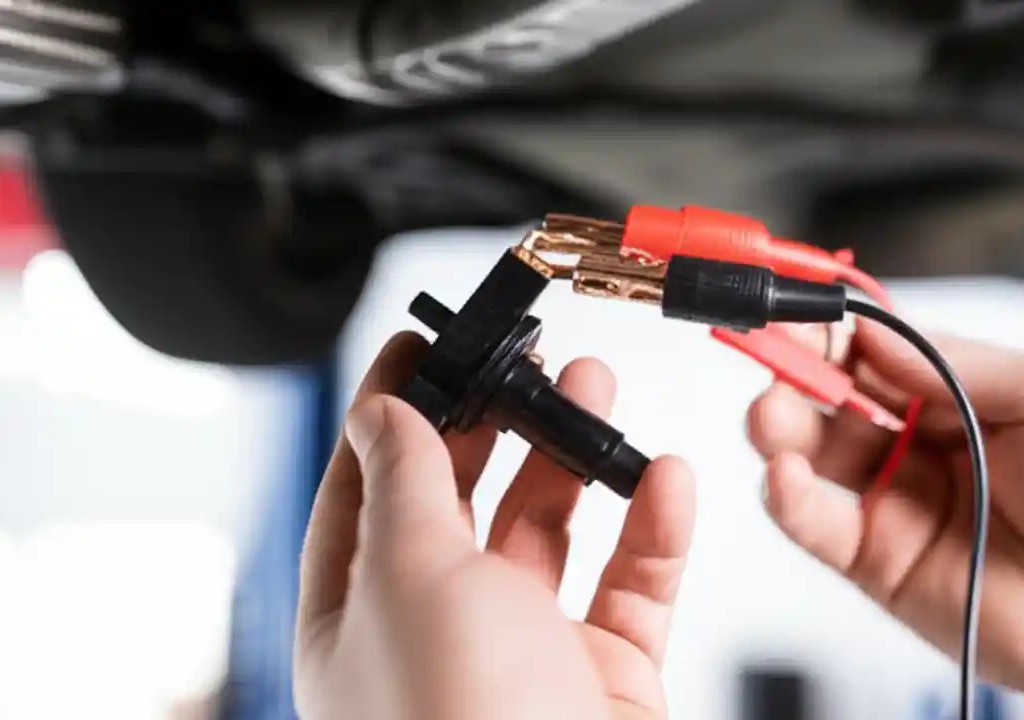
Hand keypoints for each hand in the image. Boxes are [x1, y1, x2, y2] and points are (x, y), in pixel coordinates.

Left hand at [294, 333, 695, 719]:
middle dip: (497, 421)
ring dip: (576, 456)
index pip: (364, 489)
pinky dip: (653, 527)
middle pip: (466, 500)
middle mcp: (439, 633)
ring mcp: (526, 654)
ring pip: (553, 531)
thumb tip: (382, 412)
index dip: (389, 411)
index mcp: (360, 617)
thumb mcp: (411, 576)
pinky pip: (632, 583)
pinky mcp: (605, 677)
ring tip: (596, 387)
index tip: (421, 343)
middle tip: (524, 358)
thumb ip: (404, 484)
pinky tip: (663, 478)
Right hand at [748, 322, 1023, 718]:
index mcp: (961, 398)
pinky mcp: (878, 564)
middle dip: (793, 373)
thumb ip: (948, 360)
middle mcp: (920, 448)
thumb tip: (867, 328)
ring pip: (810, 457)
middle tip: (771, 358)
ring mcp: (896, 505)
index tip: (792, 309)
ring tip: (771, 413)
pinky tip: (786, 475)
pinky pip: (815, 523)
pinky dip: (787, 495)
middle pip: (830, 400)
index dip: (829, 331)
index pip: (873, 353)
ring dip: (778, 428)